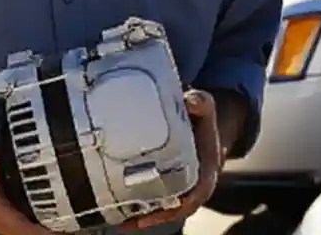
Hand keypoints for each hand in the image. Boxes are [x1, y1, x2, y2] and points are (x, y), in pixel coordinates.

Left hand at [120, 90, 221, 231]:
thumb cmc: (202, 122)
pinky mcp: (163, 185)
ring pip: (159, 208)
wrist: (202, 128)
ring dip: (139, 215)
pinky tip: (115, 208)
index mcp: (204, 173)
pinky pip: (150, 200)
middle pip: (171, 209)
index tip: (159, 212)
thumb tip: (192, 100)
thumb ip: (202, 103)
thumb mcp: (206, 109)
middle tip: (127, 220)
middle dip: (151, 216)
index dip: (176, 206)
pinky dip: (135, 206)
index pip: (193, 197)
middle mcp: (191, 186)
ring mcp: (177, 188)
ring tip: (115, 219)